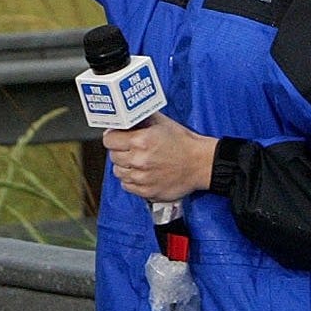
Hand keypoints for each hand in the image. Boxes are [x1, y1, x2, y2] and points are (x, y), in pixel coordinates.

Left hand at [101, 112, 217, 202]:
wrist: (201, 163)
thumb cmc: (183, 143)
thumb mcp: (161, 122)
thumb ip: (140, 119)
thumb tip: (123, 118)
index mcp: (141, 141)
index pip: (109, 140)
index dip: (113, 137)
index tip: (117, 138)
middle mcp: (139, 160)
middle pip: (113, 156)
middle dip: (119, 151)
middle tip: (130, 149)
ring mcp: (143, 178)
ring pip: (118, 172)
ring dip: (125, 167)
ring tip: (138, 162)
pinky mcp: (147, 192)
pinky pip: (127, 186)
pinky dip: (131, 180)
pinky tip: (142, 173)